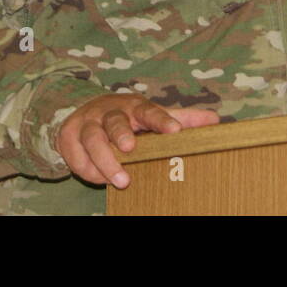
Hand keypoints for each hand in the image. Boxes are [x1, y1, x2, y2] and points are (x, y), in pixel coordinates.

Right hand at [56, 93, 219, 188]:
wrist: (83, 111)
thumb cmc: (127, 116)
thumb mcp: (152, 115)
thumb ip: (182, 119)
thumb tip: (216, 122)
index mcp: (134, 106)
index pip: (149, 110)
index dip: (162, 120)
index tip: (175, 132)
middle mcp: (110, 112)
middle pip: (115, 121)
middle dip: (121, 134)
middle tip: (130, 149)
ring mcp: (88, 123)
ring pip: (92, 138)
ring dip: (104, 159)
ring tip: (119, 180)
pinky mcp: (69, 137)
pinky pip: (75, 154)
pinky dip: (86, 167)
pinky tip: (98, 178)